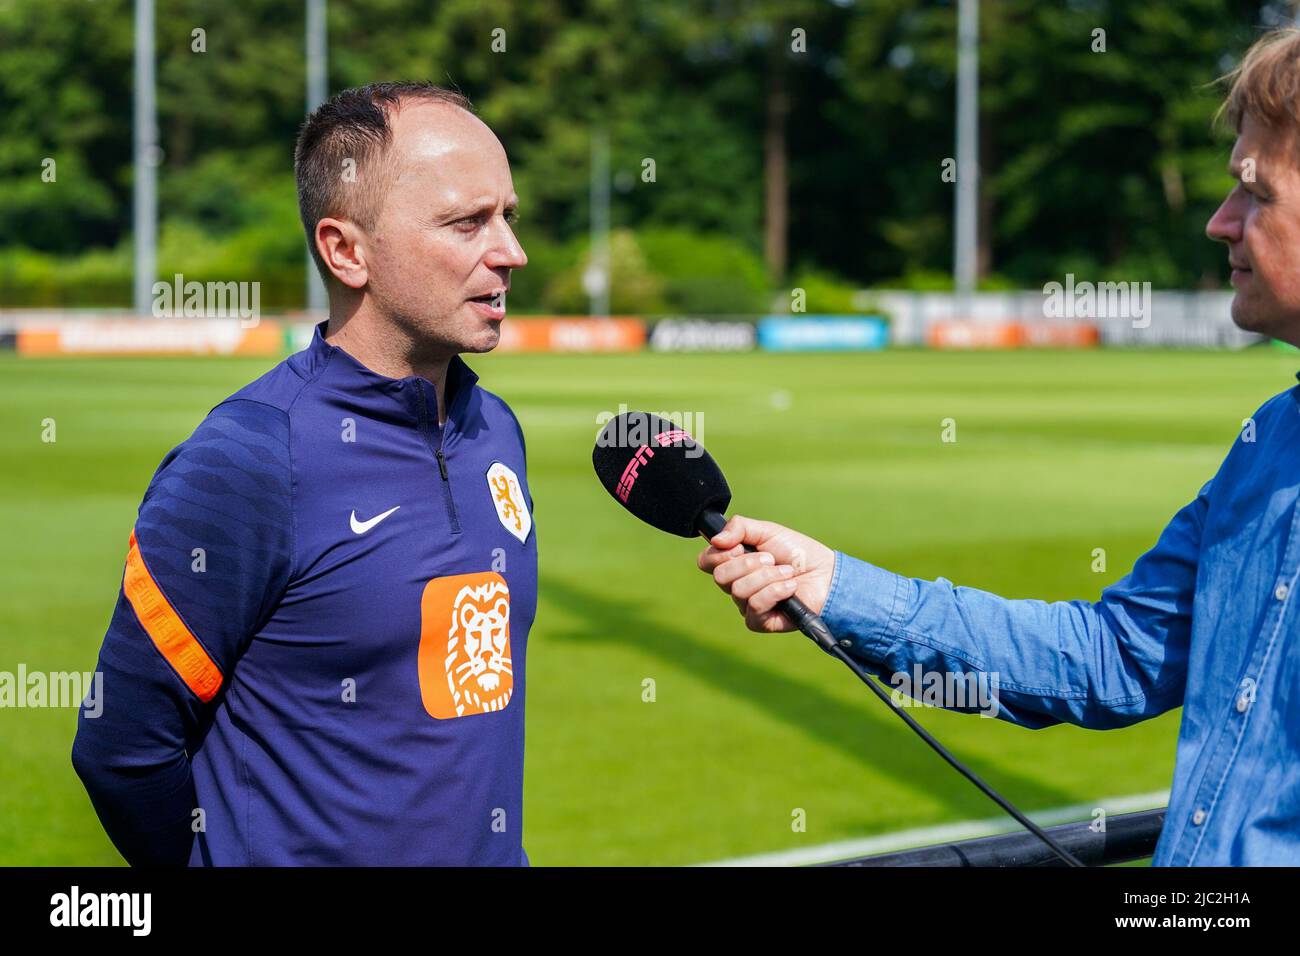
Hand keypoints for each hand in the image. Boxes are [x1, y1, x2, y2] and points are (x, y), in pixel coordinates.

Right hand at [696, 515, 835, 632]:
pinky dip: (776, 591)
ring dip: (768, 576)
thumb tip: (716, 539)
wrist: (826, 574)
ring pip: (739, 590)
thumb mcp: (767, 531)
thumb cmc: (797, 553)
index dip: (719, 553)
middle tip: (771, 558)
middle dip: (749, 563)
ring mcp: (746, 605)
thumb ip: (739, 527)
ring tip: (786, 572)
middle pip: (720, 576)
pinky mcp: (759, 621)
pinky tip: (790, 587)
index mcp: (733, 563)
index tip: (741, 546)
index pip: (705, 561)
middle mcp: (735, 585)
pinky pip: (755, 606)